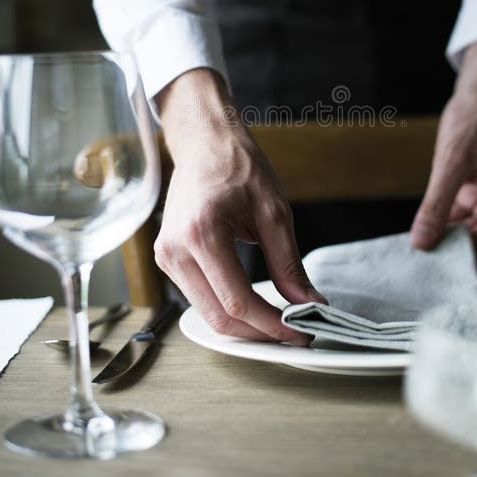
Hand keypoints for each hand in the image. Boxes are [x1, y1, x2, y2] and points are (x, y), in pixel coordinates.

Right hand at [154, 69, 325, 342]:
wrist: (205, 143)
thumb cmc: (238, 167)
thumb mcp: (274, 212)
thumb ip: (289, 264)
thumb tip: (309, 304)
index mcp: (202, 233)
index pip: (238, 300)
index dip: (272, 324)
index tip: (301, 331)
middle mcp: (175, 250)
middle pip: (219, 316)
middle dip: (259, 332)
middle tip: (294, 333)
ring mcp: (166, 256)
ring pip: (207, 313)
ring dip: (243, 324)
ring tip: (279, 321)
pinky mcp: (167, 258)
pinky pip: (198, 297)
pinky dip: (227, 307)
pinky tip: (254, 304)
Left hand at [410, 40, 476, 269]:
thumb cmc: (475, 118)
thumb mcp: (451, 164)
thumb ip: (436, 206)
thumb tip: (420, 242)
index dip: (473, 265)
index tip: (442, 272)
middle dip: (455, 255)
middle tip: (423, 266)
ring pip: (469, 235)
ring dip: (446, 241)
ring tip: (418, 253)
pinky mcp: (476, 193)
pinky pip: (460, 218)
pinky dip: (443, 224)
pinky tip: (421, 232)